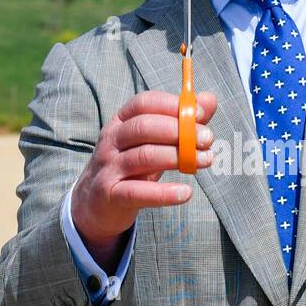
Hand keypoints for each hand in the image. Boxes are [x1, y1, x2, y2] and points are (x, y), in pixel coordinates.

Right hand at [70, 89, 217, 269]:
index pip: (144, 104)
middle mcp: (111, 141)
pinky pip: (138, 192)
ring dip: (178, 157)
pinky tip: (186, 193)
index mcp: (120, 122)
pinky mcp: (110, 195)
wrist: (96, 205)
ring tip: (205, 161)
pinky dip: (163, 194)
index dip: (173, 105)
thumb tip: (209, 100)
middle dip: (179, 130)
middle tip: (207, 139)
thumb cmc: (131, 169)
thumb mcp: (153, 143)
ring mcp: (108, 168)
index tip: (202, 114)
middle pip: (143, 127)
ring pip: (143, 156)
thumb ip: (181, 122)